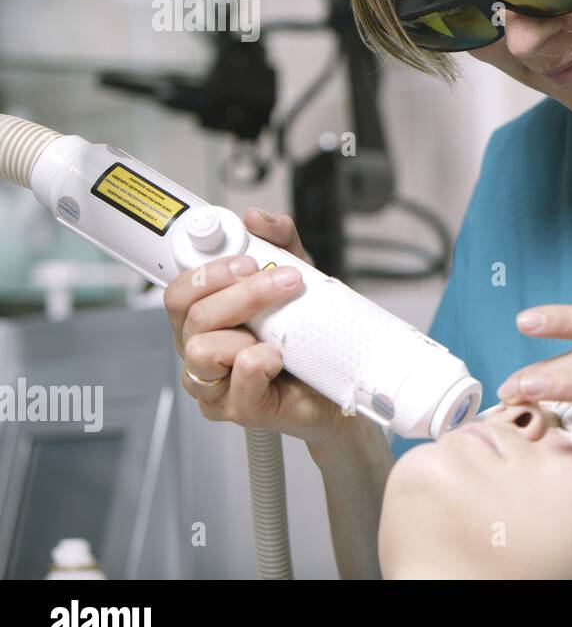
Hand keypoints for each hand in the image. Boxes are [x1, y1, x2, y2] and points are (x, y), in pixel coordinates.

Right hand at [163, 207, 344, 445]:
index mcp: (203, 319)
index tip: (245, 257)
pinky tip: (279, 358)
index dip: (203, 269)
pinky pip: (239, 374)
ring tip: (280, 328)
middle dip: (241, 290)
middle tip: (283, 280)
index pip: (178, 291)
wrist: (338, 384)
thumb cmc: (307, 335)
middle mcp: (199, 350)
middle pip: (190, 312)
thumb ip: (279, 242)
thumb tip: (257, 218)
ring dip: (248, 324)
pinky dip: (262, 359)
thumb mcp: (297, 276)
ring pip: (202, 346)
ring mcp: (213, 384)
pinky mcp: (236, 408)